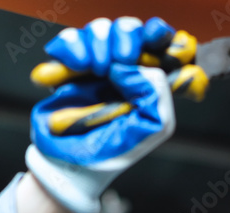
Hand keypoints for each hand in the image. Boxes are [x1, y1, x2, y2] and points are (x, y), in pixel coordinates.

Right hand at [26, 17, 176, 212]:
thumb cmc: (115, 150)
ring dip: (98, 43)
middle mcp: (123, 69)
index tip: (155, 35)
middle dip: (125, 38)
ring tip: (95, 69)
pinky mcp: (68, 68)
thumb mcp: (151, 128)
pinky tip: (76, 65)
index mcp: (148, 81)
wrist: (72, 165)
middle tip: (116, 62)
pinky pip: (70, 40)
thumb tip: (132, 67)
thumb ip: (157, 94)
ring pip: (100, 30)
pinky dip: (72, 47)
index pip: (160, 42)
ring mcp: (95, 66)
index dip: (158, 33)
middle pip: (129, 29)